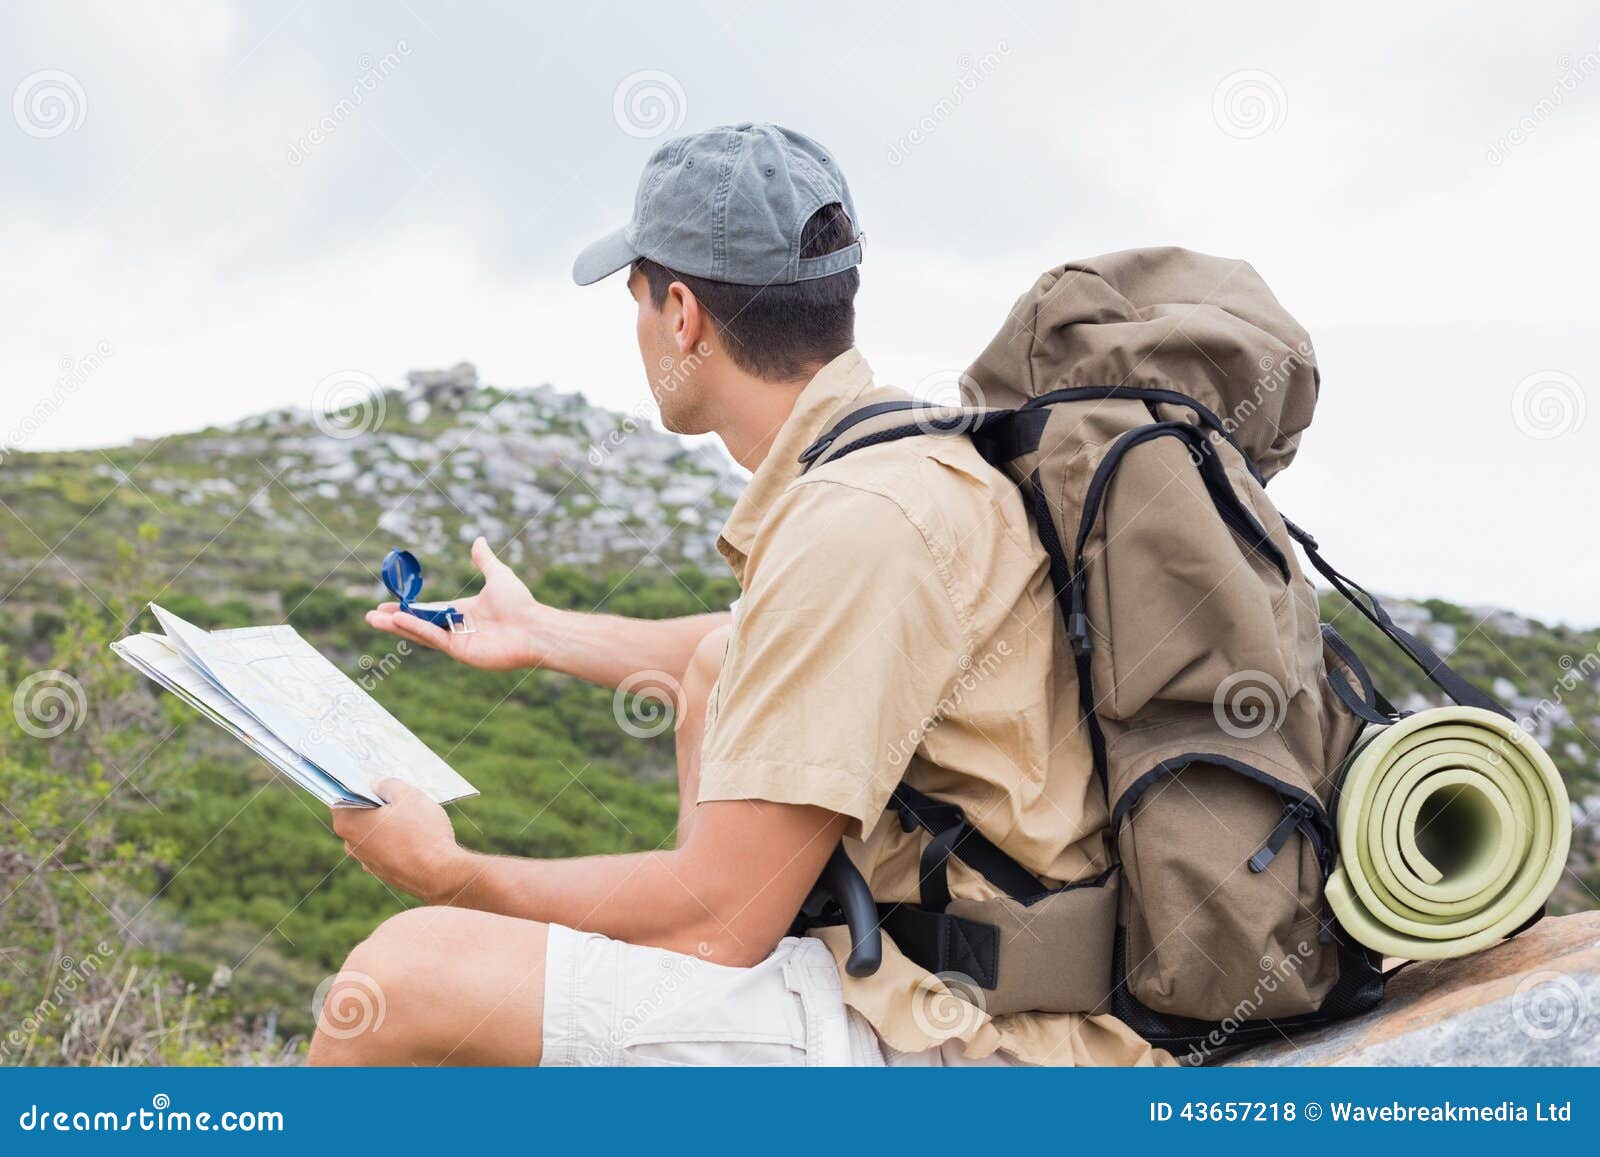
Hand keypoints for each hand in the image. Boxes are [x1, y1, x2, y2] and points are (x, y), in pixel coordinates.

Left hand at [331, 778, 469, 903]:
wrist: (440, 874)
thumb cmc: (421, 832)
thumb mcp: (407, 795)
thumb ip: (387, 784)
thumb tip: (378, 784)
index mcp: (347, 822)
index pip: (342, 795)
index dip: (357, 783)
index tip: (370, 773)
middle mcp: (351, 844)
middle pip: (359, 814)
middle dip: (375, 802)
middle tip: (397, 789)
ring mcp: (367, 861)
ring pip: (374, 832)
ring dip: (388, 822)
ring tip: (413, 811)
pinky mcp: (385, 872)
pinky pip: (387, 848)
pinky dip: (397, 840)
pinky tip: (417, 833)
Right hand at [366, 537, 547, 670]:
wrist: (533, 626)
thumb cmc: (520, 603)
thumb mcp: (498, 574)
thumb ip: (484, 559)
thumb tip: (479, 539)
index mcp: (462, 612)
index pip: (427, 611)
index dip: (406, 609)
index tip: (386, 605)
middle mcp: (456, 628)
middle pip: (419, 623)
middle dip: (394, 621)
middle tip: (371, 616)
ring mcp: (457, 641)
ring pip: (421, 632)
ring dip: (398, 626)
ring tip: (374, 620)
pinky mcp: (459, 651)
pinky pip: (434, 638)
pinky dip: (416, 628)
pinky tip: (399, 620)